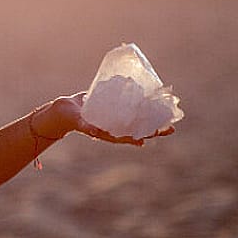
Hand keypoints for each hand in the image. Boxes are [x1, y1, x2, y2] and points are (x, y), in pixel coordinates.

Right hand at [46, 93, 174, 146]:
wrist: (65, 110)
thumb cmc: (70, 119)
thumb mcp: (79, 122)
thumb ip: (87, 127)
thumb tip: (96, 132)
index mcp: (109, 132)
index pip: (128, 136)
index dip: (141, 137)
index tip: (152, 138)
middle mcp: (115, 125)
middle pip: (138, 128)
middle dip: (154, 128)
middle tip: (172, 128)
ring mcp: (116, 116)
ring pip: (137, 117)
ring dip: (151, 116)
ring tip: (167, 113)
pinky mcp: (115, 106)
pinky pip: (130, 106)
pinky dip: (140, 103)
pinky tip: (151, 98)